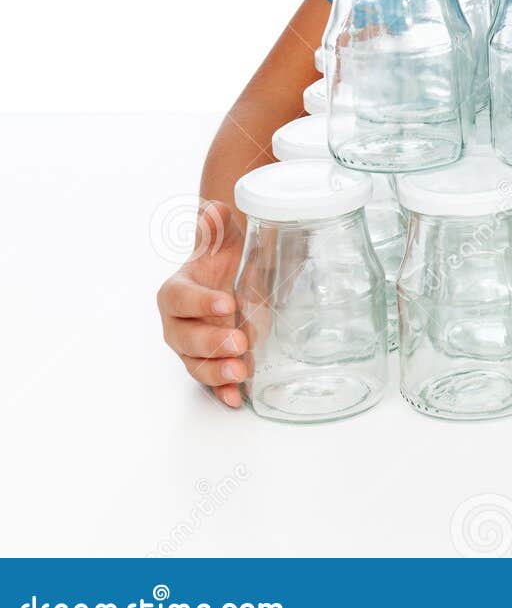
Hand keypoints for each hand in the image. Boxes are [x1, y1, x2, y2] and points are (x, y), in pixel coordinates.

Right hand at [156, 201, 248, 408]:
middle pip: (184, 339)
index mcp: (175, 292)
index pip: (180, 299)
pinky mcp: (210, 363)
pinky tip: (236, 399)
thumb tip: (214, 209)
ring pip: (195, 364)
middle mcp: (177, 324)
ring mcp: (193, 347)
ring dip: (216, 372)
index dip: (200, 303)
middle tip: (238, 342)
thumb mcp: (221, 234)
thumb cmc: (222, 253)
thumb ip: (214, 222)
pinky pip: (211, 381)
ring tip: (241, 372)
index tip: (226, 302)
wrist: (232, 272)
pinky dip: (222, 391)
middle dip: (210, 343)